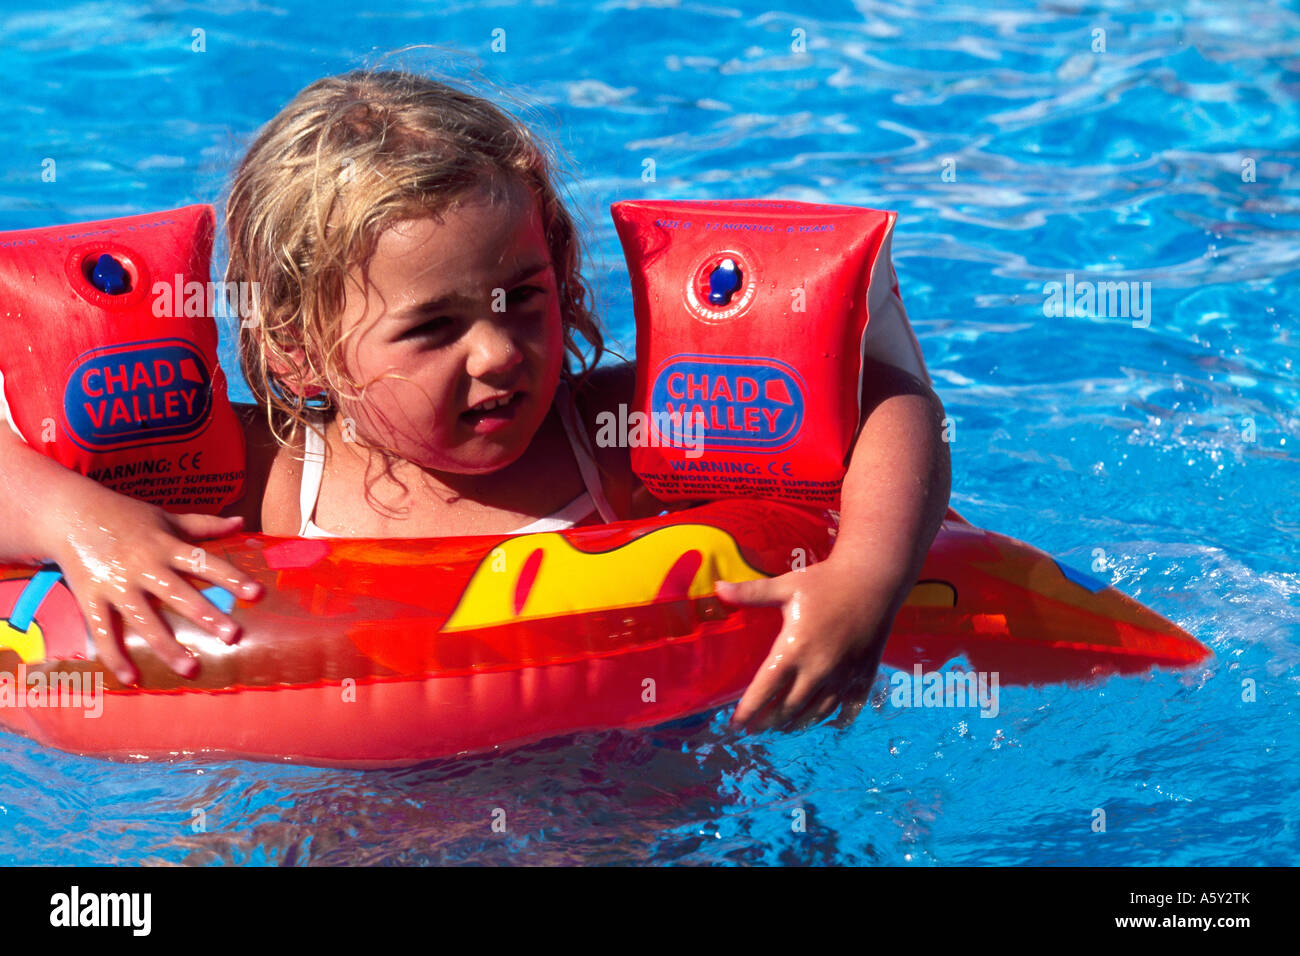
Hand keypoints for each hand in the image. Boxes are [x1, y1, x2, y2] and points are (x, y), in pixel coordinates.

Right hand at [48, 487, 262, 685]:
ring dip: (167, 646)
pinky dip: (115, 656)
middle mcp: (144, 566)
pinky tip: (131, 678)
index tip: (256, 593)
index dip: (231, 577)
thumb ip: (203, 525)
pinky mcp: (90, 598)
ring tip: (191, 670)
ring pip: (145, 619)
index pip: (205, 563)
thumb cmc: (124, 516)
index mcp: (166, 546)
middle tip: (233, 636)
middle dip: (206, 615)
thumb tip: (241, 522)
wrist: (68, 513)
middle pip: (179, 594)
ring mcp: (117, 584)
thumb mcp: (165, 518)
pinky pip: (104, 631)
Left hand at [714, 559, 895, 732]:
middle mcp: (817, 670)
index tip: (735, 725)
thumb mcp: (785, 586)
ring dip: (796, 724)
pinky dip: (833, 720)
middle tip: (755, 728)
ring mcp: (842, 676)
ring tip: (782, 729)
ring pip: (815, 713)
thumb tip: (717, 589)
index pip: (764, 690)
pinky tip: (824, 724)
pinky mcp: (863, 676)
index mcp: (794, 649)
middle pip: (787, 708)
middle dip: (768, 721)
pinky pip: (847, 708)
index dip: (748, 711)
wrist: (873, 580)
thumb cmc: (825, 582)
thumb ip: (750, 593)